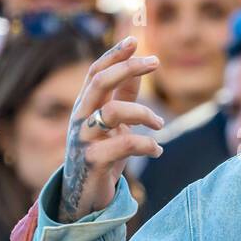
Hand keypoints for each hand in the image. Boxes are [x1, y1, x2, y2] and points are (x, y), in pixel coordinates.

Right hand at [58, 36, 163, 221]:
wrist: (84, 200)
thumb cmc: (102, 157)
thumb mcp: (114, 125)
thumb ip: (124, 96)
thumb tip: (140, 63)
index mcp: (85, 107)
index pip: (95, 72)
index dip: (114, 54)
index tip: (135, 40)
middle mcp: (80, 119)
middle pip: (99, 82)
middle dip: (128, 68)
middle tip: (155, 63)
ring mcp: (83, 140)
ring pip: (113, 111)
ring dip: (144, 114)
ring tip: (159, 125)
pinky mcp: (92, 161)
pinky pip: (124, 144)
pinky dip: (147, 144)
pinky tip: (157, 151)